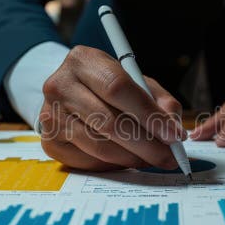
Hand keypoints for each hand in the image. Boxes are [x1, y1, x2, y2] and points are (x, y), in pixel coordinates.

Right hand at [39, 46, 186, 170]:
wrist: (68, 92)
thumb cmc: (107, 85)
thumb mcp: (135, 81)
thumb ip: (159, 100)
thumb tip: (173, 128)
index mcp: (83, 60)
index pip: (118, 88)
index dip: (149, 114)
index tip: (174, 134)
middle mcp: (60, 85)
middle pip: (110, 122)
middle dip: (147, 144)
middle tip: (169, 156)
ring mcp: (50, 115)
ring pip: (100, 146)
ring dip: (133, 158)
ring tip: (153, 159)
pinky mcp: (50, 141)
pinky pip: (89, 160)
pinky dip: (115, 164)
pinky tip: (129, 159)